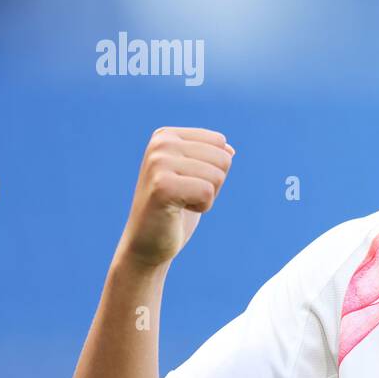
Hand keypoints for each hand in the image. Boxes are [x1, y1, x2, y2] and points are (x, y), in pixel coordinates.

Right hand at [114, 127, 234, 269]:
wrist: (147, 242)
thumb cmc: (174, 209)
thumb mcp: (194, 177)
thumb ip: (209, 159)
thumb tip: (231, 149)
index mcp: (166, 135)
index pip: (220, 142)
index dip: (213, 168)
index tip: (188, 182)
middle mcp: (160, 144)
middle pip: (222, 158)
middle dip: (213, 184)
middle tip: (185, 195)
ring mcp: (158, 163)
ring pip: (217, 176)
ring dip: (206, 196)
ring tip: (181, 202)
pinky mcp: (162, 186)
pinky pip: (208, 192)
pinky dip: (202, 207)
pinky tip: (179, 210)